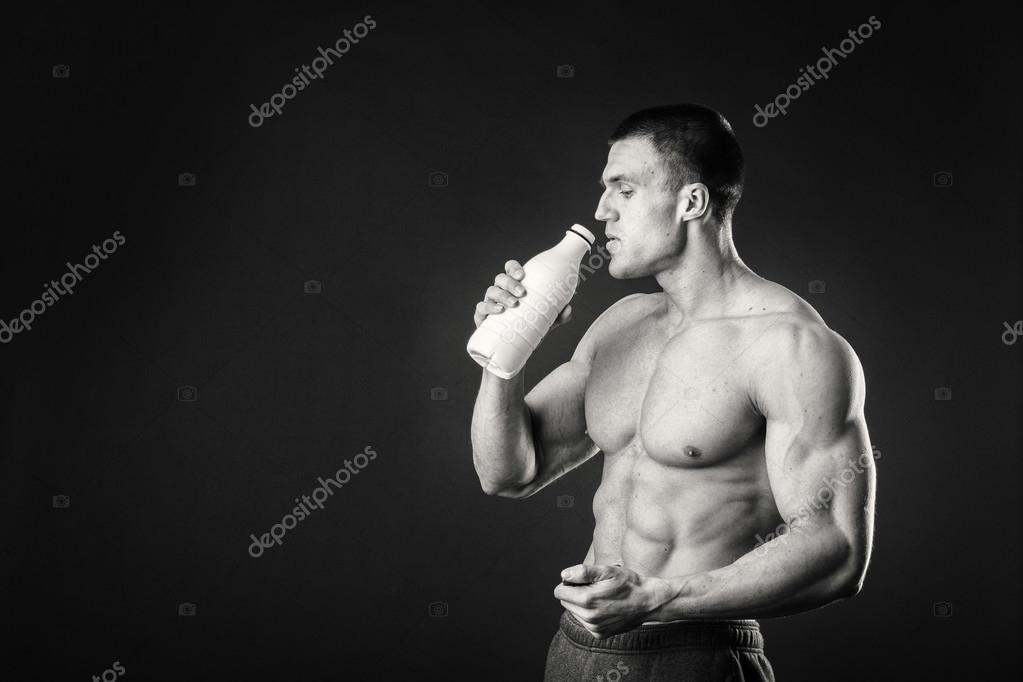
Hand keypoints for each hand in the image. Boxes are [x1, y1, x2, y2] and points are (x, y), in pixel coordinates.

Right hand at [473, 259, 572, 328]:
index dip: (513, 268)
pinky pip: (480, 308)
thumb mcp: (548, 322)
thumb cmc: (530, 329)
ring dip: (502, 295)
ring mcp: (490, 304)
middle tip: (523, 293)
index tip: (523, 275)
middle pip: (500, 278)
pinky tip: (499, 311)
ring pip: (491, 291)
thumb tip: (567, 308)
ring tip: (514, 304)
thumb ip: (560, 315)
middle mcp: (501, 292)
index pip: (510, 269)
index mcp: (514, 287)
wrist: (516, 351)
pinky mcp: (482, 318)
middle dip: (510, 283)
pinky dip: (488, 307)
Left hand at [553, 564, 676, 638]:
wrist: (648, 602)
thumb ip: (582, 572)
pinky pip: (585, 622)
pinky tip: (605, 608)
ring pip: (575, 612)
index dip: (569, 582)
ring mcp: (594, 628)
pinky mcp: (600, 634)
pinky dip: (590, 614)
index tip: (583, 580)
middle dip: (575, 593)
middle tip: (594, 587)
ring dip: (582, 604)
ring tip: (602, 597)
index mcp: (587, 600)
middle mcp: (588, 618)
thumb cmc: (628, 583)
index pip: (559, 591)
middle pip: (565, 602)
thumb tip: (563, 575)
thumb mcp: (607, 570)